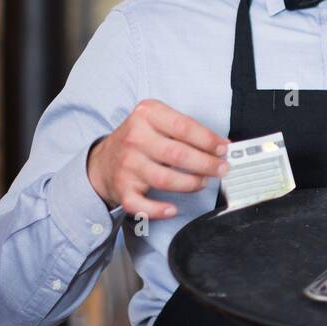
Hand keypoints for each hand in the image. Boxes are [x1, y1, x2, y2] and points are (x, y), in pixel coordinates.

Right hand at [86, 98, 228, 218]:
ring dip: (191, 184)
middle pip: (178, 155)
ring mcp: (127, 164)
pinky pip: (140, 204)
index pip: (184, 127)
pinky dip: (158, 210)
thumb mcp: (159, 121)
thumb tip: (221, 146)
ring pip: (165, 179)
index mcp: (147, 115)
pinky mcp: (122, 188)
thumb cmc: (140, 140)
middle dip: (206, 164)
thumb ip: (187, 130)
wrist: (103, 160)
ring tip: (203, 182)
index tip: (224, 149)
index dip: (208, 140)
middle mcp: (135, 138)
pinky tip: (172, 209)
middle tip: (222, 169)